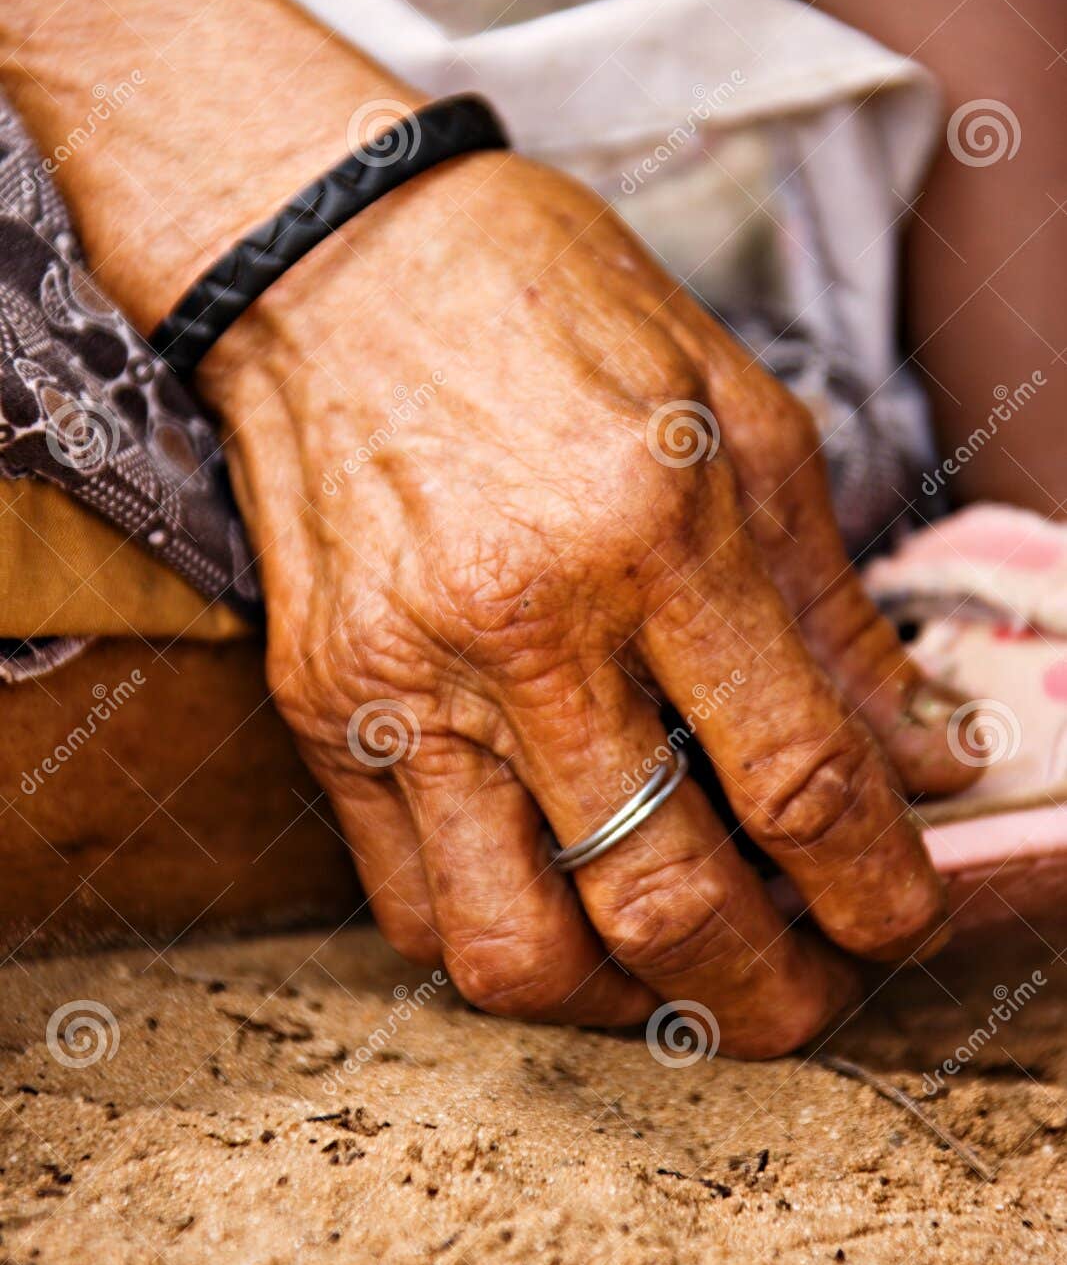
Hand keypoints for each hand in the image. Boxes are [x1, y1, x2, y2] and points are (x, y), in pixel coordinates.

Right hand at [202, 149, 974, 1056]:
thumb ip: (835, 610)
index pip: (798, 777)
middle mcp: (520, 628)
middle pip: (662, 900)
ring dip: (622, 1002)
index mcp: (653, 533)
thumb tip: (920, 754)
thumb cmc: (550, 308)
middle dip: (767, 993)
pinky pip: (405, 900)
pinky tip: (560, 902)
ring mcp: (403, 682)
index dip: (877, 888)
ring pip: (513, 947)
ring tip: (678, 971)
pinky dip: (500, 940)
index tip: (902, 922)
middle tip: (809, 994)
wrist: (338, 262)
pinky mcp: (322, 709)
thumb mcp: (742, 417)